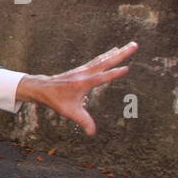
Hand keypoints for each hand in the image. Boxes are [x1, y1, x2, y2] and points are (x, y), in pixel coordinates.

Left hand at [15, 42, 136, 135]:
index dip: (113, 74)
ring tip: (131, 45)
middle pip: (106, 62)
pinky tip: (115, 50)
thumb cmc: (56, 100)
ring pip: (103, 59)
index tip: (126, 68)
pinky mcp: (83, 68)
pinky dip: (107, 54)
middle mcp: (85, 73)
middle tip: (135, 45)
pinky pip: (98, 60)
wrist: (42, 88)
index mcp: (83, 83)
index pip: (101, 78)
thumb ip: (83, 121)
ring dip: (117, 52)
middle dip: (121, 54)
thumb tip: (92, 133)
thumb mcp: (69, 112)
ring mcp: (84, 69)